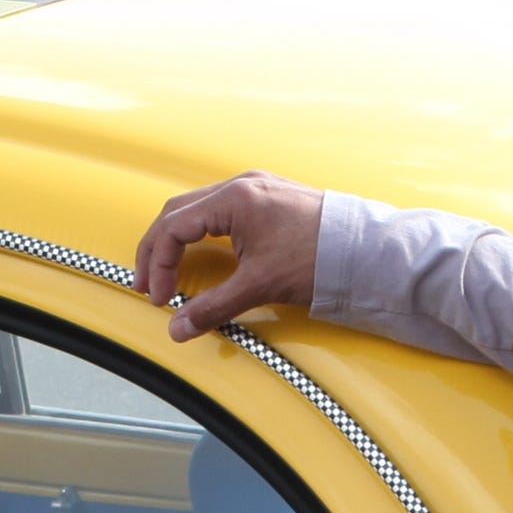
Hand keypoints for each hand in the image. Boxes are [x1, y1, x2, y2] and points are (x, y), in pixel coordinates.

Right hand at [135, 173, 323, 340]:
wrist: (366, 250)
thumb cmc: (320, 257)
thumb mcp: (259, 285)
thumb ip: (212, 307)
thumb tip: (178, 327)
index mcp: (234, 198)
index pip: (173, 227)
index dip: (157, 264)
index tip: (159, 296)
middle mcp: (242, 185)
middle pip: (178, 212)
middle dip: (156, 249)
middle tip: (147, 283)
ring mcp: (256, 187)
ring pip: (197, 207)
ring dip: (176, 238)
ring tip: (166, 269)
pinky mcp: (269, 197)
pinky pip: (219, 208)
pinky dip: (200, 231)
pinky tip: (200, 252)